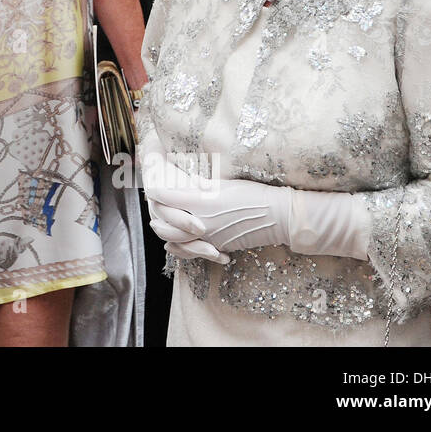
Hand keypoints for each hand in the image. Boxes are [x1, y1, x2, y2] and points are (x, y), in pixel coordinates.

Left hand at [145, 173, 291, 253]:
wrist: (278, 217)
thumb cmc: (255, 194)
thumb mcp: (226, 184)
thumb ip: (203, 184)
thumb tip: (188, 180)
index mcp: (202, 202)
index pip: (168, 196)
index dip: (157, 189)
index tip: (151, 184)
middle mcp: (202, 222)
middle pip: (166, 220)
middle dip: (156, 210)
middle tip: (152, 202)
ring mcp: (209, 237)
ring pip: (175, 239)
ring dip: (164, 231)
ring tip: (157, 225)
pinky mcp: (218, 246)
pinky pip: (192, 251)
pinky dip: (179, 248)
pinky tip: (173, 245)